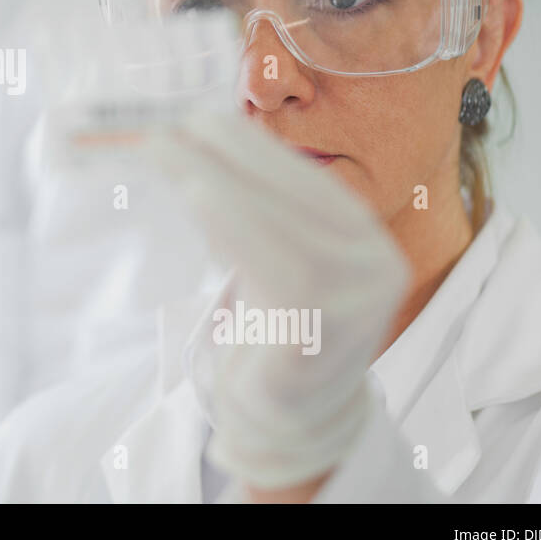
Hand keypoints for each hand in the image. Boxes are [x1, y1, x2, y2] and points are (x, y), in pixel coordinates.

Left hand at [150, 111, 408, 490]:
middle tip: (170, 126)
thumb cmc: (272, 332)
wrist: (289, 421)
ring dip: (217, 180)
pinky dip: (230, 224)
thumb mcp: (274, 259)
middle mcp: (375, 267)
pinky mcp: (322, 337)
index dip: (251, 146)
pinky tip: (193, 197)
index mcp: (367, 241)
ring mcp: (357, 304)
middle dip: (229, 153)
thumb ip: (260, 211)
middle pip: (296, 194)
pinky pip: (274, 268)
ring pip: (283, 226)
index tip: (200, 118)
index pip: (308, 180)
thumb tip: (198, 141)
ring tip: (165, 153)